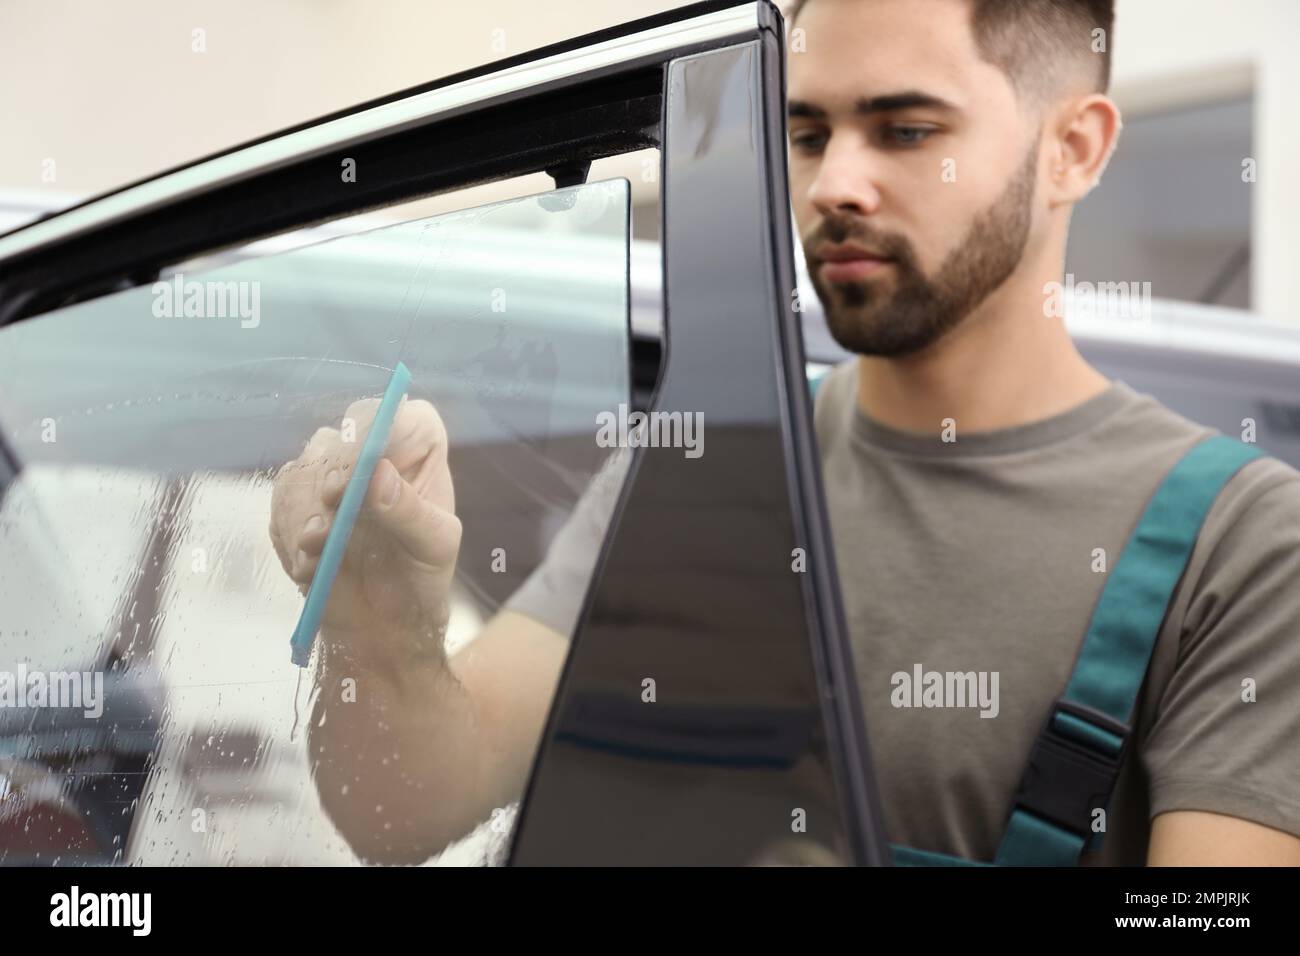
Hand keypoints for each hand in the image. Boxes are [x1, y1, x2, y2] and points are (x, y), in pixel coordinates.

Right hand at [269, 397, 461, 672]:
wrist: (383, 623)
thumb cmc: (421, 578)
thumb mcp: (434, 549)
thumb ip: (410, 513)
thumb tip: (378, 473)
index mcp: (417, 448)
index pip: (396, 413)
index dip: (376, 432)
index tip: (361, 471)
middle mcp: (372, 451)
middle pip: (342, 436)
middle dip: (333, 476)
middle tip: (331, 517)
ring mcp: (330, 473)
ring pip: (304, 468)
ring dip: (305, 512)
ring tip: (318, 554)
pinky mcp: (298, 501)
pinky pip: (281, 499)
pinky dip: (289, 533)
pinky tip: (307, 566)